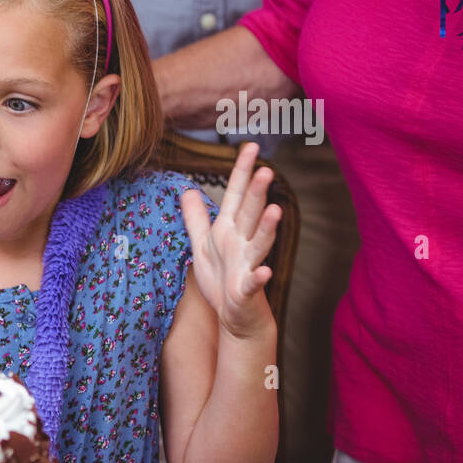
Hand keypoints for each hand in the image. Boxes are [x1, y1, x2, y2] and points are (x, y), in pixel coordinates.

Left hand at [181, 142, 281, 338]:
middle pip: (250, 214)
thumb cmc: (221, 279)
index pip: (237, 196)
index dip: (243, 172)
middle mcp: (242, 243)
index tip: (250, 146)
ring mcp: (248, 265)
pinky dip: (259, 277)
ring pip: (259, 243)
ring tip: (275, 210)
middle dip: (257, 193)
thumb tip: (187, 189)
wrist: (235, 316)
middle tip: (265, 170)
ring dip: (267, 227)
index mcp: (229, 230)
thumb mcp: (203, 244)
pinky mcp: (248, 290)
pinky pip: (255, 282)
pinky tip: (264, 272)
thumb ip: (196, 218)